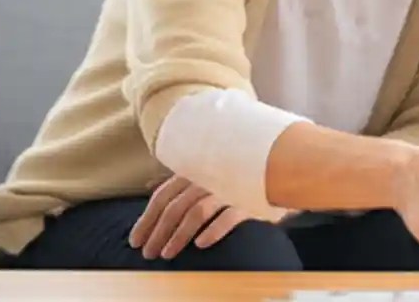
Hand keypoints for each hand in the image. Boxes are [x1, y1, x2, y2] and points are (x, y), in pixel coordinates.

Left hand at [129, 175, 250, 259]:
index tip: (135, 240)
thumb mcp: (211, 168)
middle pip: (175, 206)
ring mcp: (230, 186)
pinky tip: (201, 244)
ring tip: (168, 254)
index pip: (163, 195)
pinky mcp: (251, 197)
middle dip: (158, 232)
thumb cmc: (241, 170)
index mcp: (196, 169)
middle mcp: (209, 176)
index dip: (146, 218)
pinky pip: (229, 215)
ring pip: (196, 212)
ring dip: (179, 235)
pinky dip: (213, 229)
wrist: (283, 164)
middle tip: (148, 254)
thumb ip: (183, 178)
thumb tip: (150, 184)